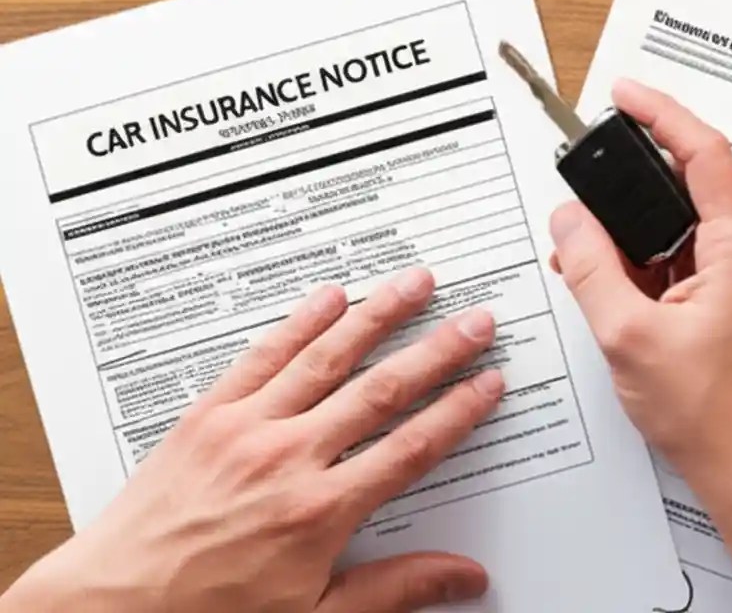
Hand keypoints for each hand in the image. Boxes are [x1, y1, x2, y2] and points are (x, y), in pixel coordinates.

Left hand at [1, 269, 504, 612]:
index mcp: (321, 511)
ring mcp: (246, 430)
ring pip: (327, 358)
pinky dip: (298, 323)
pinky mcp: (207, 417)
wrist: (111, 607)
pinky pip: (261, 356)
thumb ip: (395, 589)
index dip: (459, 410)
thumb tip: (462, 576)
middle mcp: (288, 458)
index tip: (488, 381)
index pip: (413, 446)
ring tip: (414, 284)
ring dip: (377, 316)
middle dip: (437, 351)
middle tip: (474, 320)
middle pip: (382, 391)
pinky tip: (327, 299)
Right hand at [549, 79, 731, 483]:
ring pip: (685, 226)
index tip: (625, 94)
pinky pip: (688, 258)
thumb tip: (568, 219)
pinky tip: (612, 282)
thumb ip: (591, 267)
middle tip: (588, 175)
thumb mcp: (627, 335)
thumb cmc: (708, 414)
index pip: (703, 153)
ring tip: (586, 249)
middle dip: (634, 182)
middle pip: (692, 184)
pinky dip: (649, 261)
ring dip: (636, 232)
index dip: (661, 114)